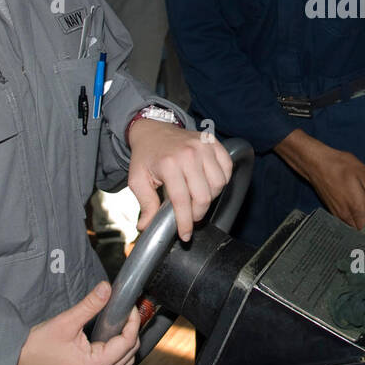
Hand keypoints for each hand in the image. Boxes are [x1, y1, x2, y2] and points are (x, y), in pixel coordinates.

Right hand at [15, 281, 140, 364]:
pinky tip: (116, 350)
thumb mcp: (67, 321)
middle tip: (124, 313)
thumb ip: (90, 304)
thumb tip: (107, 288)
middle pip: (129, 354)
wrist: (19, 359)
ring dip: (128, 348)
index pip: (127, 342)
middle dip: (131, 331)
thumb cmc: (38, 344)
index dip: (132, 321)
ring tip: (122, 328)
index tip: (128, 306)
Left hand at [127, 118, 233, 240]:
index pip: (182, 201)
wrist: (154, 129)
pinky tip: (209, 184)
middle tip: (190, 216)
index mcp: (168, 164)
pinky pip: (227, 169)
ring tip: (197, 197)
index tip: (185, 235)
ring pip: (219, 184)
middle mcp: (189, 154)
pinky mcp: (214, 143)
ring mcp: (204, 146)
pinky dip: (222, 181)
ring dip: (210, 197)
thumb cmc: (146, 156)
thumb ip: (145, 203)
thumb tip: (146, 226)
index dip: (185, 222)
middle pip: (204, 196)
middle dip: (198, 213)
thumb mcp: (137, 180)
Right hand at [275, 129, 364, 229]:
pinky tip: (354, 212)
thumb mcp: (363, 173)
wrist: (316, 163)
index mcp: (356, 207)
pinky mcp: (331, 210)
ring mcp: (337, 213)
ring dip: (358, 225)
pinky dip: (350, 221)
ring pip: (350, 227)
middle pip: (359, 231)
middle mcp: (345, 214)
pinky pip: (343, 222)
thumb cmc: (339, 166)